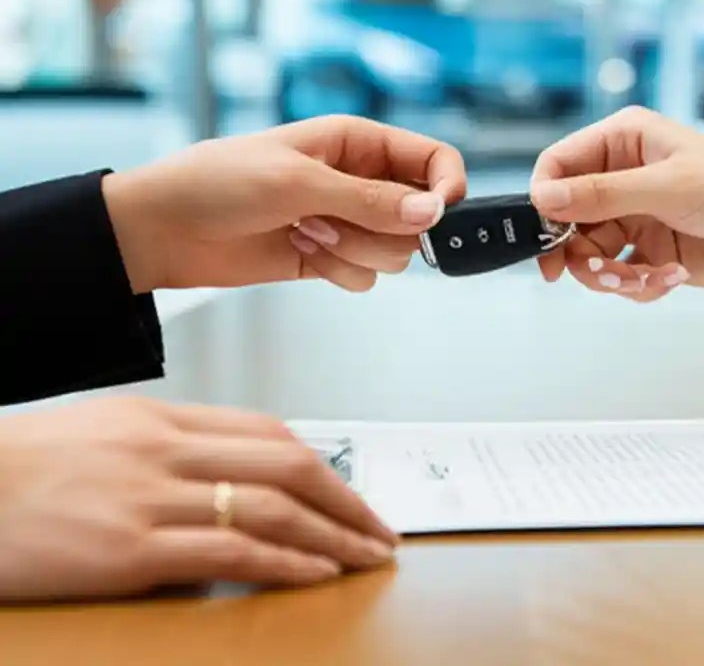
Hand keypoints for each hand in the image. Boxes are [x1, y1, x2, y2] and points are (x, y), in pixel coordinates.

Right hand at [0, 397, 397, 601]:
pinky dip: (285, 563)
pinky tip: (317, 573)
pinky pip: (231, 553)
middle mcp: (165, 451)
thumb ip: (172, 450)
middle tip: (380, 528)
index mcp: (161, 418)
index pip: (268, 433)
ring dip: (332, 535)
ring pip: (271, 509)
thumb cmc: (24, 468)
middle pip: (286, 465)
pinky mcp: (130, 552)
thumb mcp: (105, 434)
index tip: (352, 492)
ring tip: (365, 556)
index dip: (324, 466)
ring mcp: (149, 499)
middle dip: (347, 499)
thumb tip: (234, 482)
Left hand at [103, 115, 465, 293]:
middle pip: (420, 215)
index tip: (438, 214)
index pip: (433, 159)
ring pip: (396, 252)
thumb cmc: (216, 183)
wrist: (164, 230)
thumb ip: (370, 199)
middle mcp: (360, 180)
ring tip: (306, 232)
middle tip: (335, 218)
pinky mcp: (331, 258)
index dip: (446, 186)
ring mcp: (347, 221)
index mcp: (359, 142)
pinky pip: (368, 276)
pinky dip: (338, 272)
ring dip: (354, 251)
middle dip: (383, 227)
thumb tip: (430, 211)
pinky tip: (299, 250)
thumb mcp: (298, 181)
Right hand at [529, 107, 703, 302]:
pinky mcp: (658, 253)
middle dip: (579, 252)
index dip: (546, 201)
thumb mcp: (668, 187)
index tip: (548, 235)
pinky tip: (673, 277)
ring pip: (593, 255)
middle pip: (569, 219)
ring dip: (610, 275)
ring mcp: (642, 217)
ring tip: (640, 279)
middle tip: (599, 272)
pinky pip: (623, 276)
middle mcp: (628, 177)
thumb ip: (601, 195)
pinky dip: (639, 285)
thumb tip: (544, 198)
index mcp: (626, 141)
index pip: (559, 165)